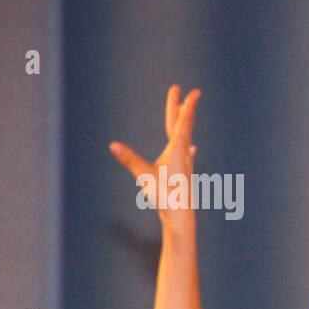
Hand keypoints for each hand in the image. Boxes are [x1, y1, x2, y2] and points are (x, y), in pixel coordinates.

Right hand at [109, 84, 199, 216]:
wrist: (181, 218)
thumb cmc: (166, 196)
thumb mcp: (145, 176)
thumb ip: (130, 159)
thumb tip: (114, 145)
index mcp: (177, 150)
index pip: (182, 122)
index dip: (186, 106)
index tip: (194, 91)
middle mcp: (184, 154)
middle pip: (182, 125)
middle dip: (181, 107)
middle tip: (182, 91)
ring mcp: (185, 164)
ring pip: (184, 138)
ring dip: (183, 124)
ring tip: (186, 113)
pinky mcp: (183, 174)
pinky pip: (185, 154)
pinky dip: (186, 146)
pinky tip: (191, 150)